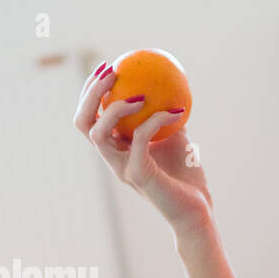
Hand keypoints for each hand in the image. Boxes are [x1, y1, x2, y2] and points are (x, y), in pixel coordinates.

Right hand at [74, 63, 213, 237]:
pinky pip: (140, 138)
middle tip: (110, 71)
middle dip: (89, 94)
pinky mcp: (138, 174)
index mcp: (115, 149)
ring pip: (98, 133)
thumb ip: (164, 113)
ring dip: (113, 107)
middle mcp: (112, 158)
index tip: (109, 66)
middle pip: (82, 123)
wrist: (196, 211)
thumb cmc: (186, 177)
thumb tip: (168, 81)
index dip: (89, 91)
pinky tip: (177, 110)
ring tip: (139, 92)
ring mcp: (121, 168)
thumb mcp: (175, 136)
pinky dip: (157, 119)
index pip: (89, 117)